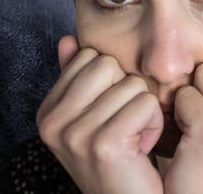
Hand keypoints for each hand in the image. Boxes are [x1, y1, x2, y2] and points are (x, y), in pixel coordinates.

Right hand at [36, 35, 164, 193]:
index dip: (110, 81)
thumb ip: (78, 79)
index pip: (87, 56)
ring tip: (134, 140)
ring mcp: (75, 134)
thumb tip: (68, 40)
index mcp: (47, 112)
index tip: (109, 116)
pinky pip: (145, 104)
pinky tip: (142, 148)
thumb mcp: (92, 118)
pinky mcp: (103, 144)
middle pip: (107, 64)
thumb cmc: (118, 162)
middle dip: (127, 91)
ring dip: (144, 111)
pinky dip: (154, 124)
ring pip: (131, 84)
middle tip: (125, 127)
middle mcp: (52, 122)